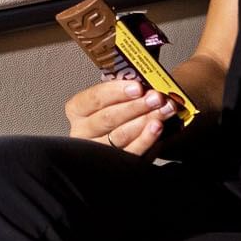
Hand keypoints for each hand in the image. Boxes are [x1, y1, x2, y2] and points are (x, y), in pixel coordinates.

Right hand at [64, 77, 178, 153]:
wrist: (135, 122)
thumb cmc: (126, 103)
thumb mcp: (121, 91)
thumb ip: (127, 84)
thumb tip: (144, 74)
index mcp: (78, 109)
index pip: (93, 98)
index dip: (115, 92)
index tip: (137, 87)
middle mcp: (82, 132)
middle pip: (107, 119)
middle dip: (134, 108)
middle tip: (156, 98)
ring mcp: (96, 151)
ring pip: (119, 138)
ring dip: (144, 124)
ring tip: (162, 113)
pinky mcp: (114, 165)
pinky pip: (130, 156)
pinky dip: (146, 142)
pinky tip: (157, 130)